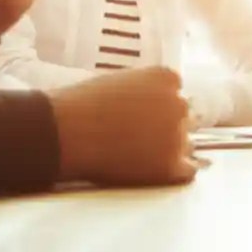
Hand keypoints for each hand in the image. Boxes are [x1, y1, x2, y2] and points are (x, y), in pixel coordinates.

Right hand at [47, 67, 197, 185]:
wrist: (63, 133)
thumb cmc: (79, 106)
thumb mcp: (119, 81)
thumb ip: (144, 90)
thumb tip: (152, 104)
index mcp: (166, 78)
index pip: (175, 91)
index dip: (159, 104)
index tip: (143, 114)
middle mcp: (178, 104)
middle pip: (182, 117)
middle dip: (164, 126)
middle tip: (136, 137)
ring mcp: (177, 135)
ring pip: (185, 144)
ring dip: (169, 149)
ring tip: (138, 155)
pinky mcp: (171, 165)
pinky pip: (187, 171)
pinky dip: (173, 172)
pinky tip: (153, 172)